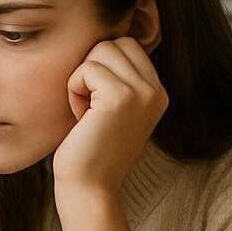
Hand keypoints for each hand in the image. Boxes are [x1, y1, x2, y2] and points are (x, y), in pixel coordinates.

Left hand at [52, 38, 167, 197]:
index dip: (100, 66)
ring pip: (101, 51)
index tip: (95, 101)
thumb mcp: (111, 111)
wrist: (89, 187)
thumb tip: (98, 44)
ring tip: (85, 111)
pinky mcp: (121, 98)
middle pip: (115, 43)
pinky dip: (74, 89)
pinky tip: (80, 117)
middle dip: (91, 68)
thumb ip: (116, 80)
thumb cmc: (89, 150)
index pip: (127, 46)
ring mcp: (142, 92)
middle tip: (88, 105)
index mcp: (157, 92)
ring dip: (81, 79)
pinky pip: (86, 69)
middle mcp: (156, 90)